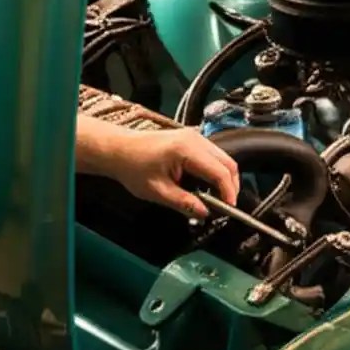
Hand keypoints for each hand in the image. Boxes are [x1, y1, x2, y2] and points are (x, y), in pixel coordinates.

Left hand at [75, 116, 238, 217]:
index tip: (229, 209)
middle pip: (228, 163)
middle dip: (230, 186)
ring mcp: (194, 137)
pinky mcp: (191, 140)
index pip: (220, 172)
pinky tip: (205, 186)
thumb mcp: (158, 191)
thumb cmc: (133, 167)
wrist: (119, 149)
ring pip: (223, 159)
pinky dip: (215, 172)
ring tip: (215, 198)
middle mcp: (195, 139)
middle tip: (225, 206)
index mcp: (187, 150)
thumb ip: (184, 203)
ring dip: (223, 179)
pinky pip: (213, 156)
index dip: (228, 192)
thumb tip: (205, 212)